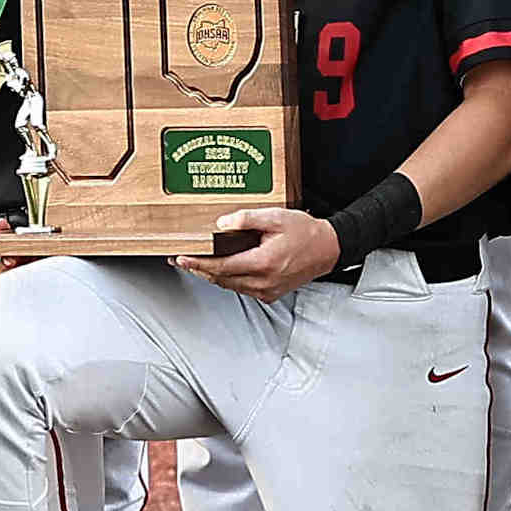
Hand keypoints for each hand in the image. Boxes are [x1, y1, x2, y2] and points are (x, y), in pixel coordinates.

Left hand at [181, 206, 340, 299]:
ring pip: (230, 286)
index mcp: (263, 263)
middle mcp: (264, 282)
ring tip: (197, 264)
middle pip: (221, 279)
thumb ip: (247, 219)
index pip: (221, 267)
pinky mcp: (270, 294)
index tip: (182, 258)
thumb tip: (222, 223)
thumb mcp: (275, 217)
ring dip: (212, 275)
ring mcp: (267, 291)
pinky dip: (228, 279)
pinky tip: (222, 269)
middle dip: (199, 270)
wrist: (328, 249)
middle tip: (181, 261)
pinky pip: (242, 288)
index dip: (198, 263)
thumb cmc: (306, 233)